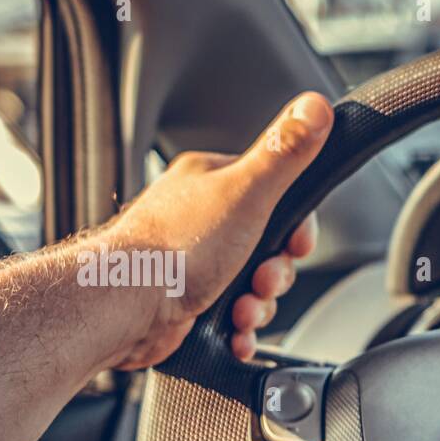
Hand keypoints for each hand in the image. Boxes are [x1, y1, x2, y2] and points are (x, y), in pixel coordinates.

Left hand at [101, 91, 334, 368]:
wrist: (124, 308)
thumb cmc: (175, 250)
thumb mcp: (246, 192)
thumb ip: (284, 153)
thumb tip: (315, 106)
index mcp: (212, 183)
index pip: (277, 196)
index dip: (295, 228)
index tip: (295, 245)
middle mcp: (201, 218)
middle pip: (269, 248)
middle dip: (275, 275)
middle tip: (261, 281)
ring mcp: (193, 262)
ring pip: (253, 285)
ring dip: (258, 306)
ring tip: (241, 310)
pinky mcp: (187, 301)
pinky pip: (231, 316)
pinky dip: (239, 329)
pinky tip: (234, 333)